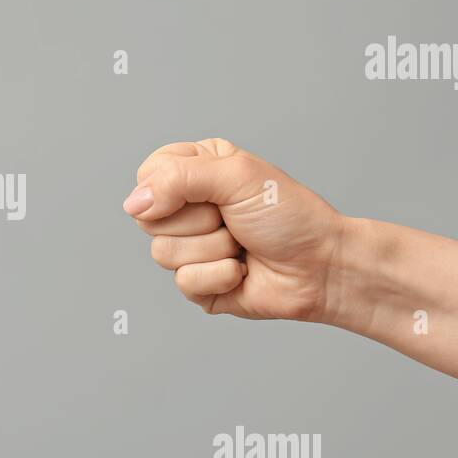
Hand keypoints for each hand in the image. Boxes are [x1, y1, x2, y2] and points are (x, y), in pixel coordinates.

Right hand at [123, 139, 343, 321]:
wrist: (322, 266)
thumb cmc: (290, 215)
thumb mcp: (236, 176)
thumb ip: (179, 178)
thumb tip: (134, 204)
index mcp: (195, 172)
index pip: (149, 174)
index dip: (171, 186)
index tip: (212, 189)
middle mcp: (187, 208)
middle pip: (149, 218)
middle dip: (199, 221)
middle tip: (233, 219)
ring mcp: (189, 248)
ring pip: (163, 253)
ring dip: (214, 250)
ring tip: (241, 245)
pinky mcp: (196, 285)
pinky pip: (183, 283)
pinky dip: (220, 277)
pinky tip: (241, 271)